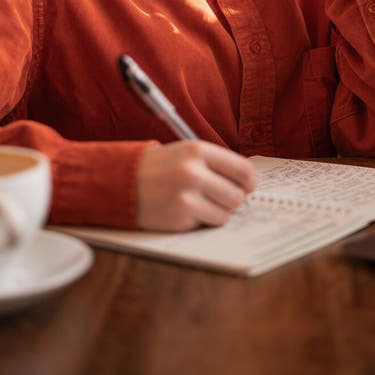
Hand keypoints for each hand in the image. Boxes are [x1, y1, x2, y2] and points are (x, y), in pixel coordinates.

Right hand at [136, 141, 256, 231]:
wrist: (124, 181)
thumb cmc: (162, 166)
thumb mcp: (187, 152)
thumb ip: (217, 164)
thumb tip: (249, 185)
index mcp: (198, 149)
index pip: (242, 170)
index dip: (250, 182)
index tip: (248, 187)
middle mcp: (192, 171)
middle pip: (237, 196)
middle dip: (232, 199)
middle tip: (219, 196)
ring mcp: (185, 196)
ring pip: (225, 214)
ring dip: (217, 212)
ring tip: (200, 202)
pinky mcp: (179, 217)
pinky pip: (207, 224)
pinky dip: (201, 220)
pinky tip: (185, 210)